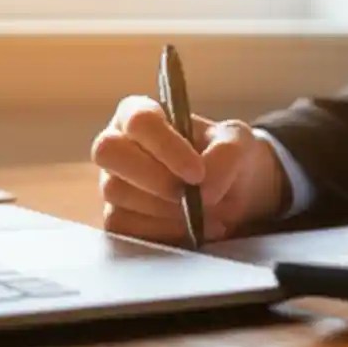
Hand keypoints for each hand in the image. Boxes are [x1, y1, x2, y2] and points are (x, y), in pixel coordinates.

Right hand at [90, 96, 289, 244]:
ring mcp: (112, 182)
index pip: (139, 121)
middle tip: (191, 195)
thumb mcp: (238, 143)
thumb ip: (226, 155)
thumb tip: (204, 191)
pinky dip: (163, 232)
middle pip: (109, 152)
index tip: (197, 172)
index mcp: (140, 114)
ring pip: (117, 194)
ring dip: (164, 209)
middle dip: (154, 178)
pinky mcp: (117, 217)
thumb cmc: (225, 156)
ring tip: (206, 216)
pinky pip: (124, 227)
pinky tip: (193, 231)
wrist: (231, 192)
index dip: (165, 146)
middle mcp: (118, 145)